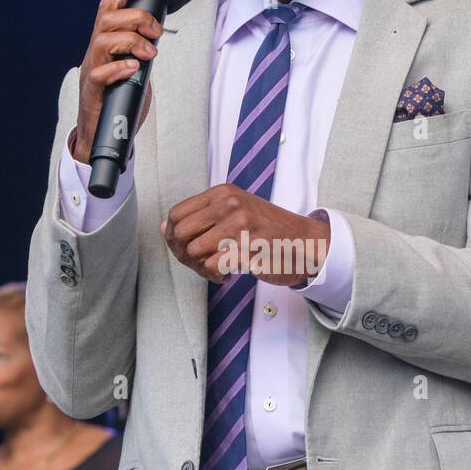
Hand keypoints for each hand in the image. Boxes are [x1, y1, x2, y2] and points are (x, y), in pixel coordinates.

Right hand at [74, 0, 162, 162]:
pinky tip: (134, 68)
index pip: (109, 8)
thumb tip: (155, 39)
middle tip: (156, 31)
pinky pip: (100, 73)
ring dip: (131, 41)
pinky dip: (119, 67)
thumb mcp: (133, 70)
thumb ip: (140, 54)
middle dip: (135, 17)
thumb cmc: (118, 100)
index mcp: (105, 43)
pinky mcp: (91, 91)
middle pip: (106, 19)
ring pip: (102, 40)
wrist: (101, 134)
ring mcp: (91, 70)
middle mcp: (95, 52)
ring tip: (150, 53)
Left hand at [160, 185, 330, 286]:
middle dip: (186, 256)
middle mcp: (230, 205)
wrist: (305, 243)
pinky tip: (229, 274)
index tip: (187, 250)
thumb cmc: (267, 230)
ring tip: (218, 269)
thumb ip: (202, 217)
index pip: (177, 214)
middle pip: (182, 235)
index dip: (174, 237)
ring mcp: (241, 225)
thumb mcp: (234, 212)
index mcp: (223, 193)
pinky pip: (214, 266)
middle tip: (202, 263)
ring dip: (202, 268)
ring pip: (196, 252)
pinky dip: (217, 276)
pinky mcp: (250, 248)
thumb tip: (166, 228)